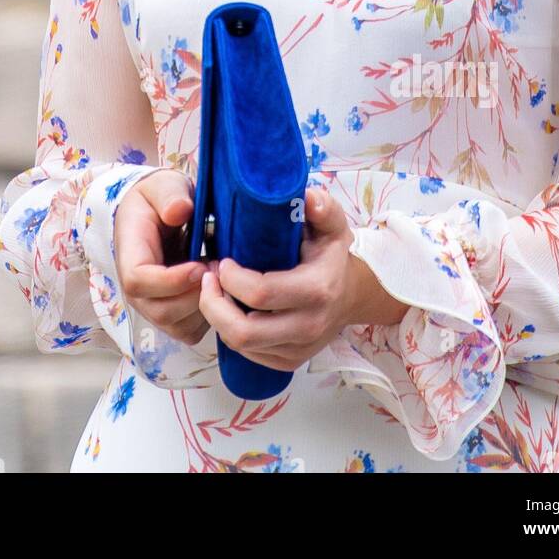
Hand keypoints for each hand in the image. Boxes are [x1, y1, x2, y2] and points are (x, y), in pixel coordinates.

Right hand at [113, 169, 208, 344]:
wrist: (157, 214)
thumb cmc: (159, 200)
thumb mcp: (163, 185)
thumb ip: (171, 194)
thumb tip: (180, 211)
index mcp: (130, 255)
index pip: (139, 281)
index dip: (171, 280)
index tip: (200, 264)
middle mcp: (137, 290)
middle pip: (162, 312)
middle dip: (197, 295)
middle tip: (220, 268)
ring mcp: (154, 306)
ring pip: (180, 327)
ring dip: (207, 307)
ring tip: (221, 276)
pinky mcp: (173, 316)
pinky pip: (192, 331)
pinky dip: (210, 317)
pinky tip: (219, 289)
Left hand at [199, 186, 410, 372]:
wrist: (351, 295)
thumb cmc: (331, 254)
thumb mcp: (332, 225)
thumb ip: (323, 208)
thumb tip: (308, 197)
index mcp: (317, 290)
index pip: (260, 293)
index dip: (231, 278)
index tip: (222, 260)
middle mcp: (308, 326)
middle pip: (243, 331)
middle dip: (213, 304)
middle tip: (207, 278)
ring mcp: (298, 349)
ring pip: (241, 346)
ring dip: (217, 318)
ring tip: (214, 291)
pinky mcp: (289, 361)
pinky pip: (247, 355)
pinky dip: (230, 333)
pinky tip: (229, 309)